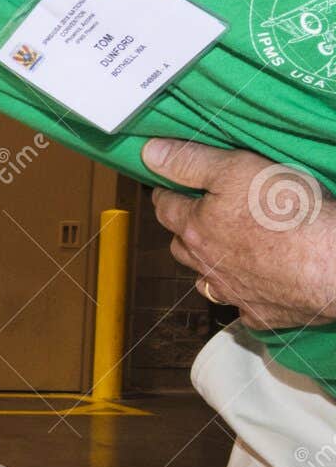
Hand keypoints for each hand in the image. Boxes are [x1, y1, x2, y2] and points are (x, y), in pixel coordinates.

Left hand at [144, 140, 335, 330]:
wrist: (331, 264)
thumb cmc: (288, 213)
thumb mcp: (238, 169)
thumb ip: (191, 162)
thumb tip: (149, 153)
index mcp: (196, 229)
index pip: (166, 208)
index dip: (165, 193)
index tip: (165, 187)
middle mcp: (206, 264)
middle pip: (180, 246)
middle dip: (183, 230)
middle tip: (194, 217)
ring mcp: (232, 292)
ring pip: (204, 279)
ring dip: (207, 265)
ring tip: (218, 252)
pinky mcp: (258, 313)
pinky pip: (240, 305)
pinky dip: (241, 295)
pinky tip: (253, 286)